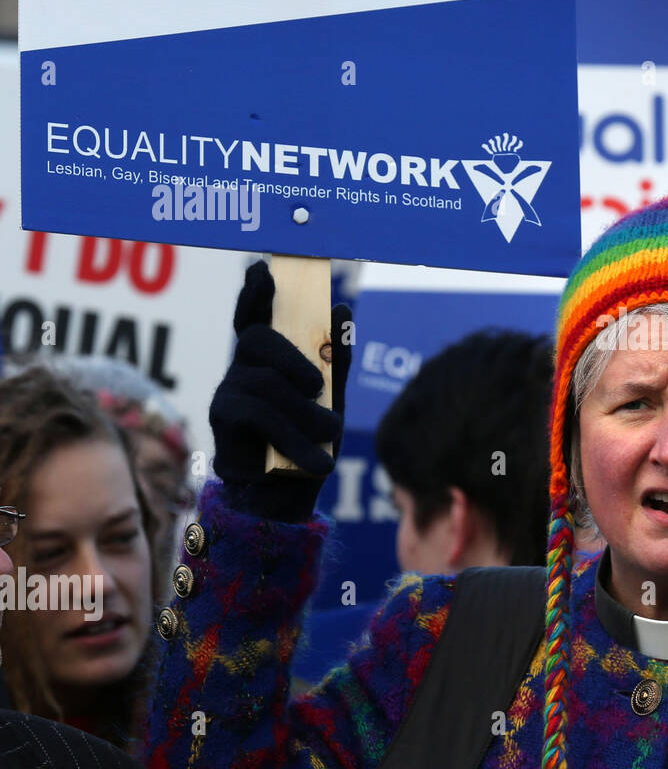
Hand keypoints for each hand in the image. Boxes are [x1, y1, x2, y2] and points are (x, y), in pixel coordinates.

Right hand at [209, 261, 353, 520]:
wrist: (288, 499)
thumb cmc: (310, 443)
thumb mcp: (332, 399)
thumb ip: (335, 358)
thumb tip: (344, 309)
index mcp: (269, 360)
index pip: (255, 316)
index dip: (254, 292)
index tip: (262, 268)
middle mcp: (242, 369)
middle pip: (257, 339)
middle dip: (293, 358)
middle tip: (319, 386)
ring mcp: (227, 392)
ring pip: (264, 383)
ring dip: (305, 412)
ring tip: (330, 437)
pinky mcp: (222, 421)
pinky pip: (258, 414)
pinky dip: (294, 436)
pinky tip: (317, 462)